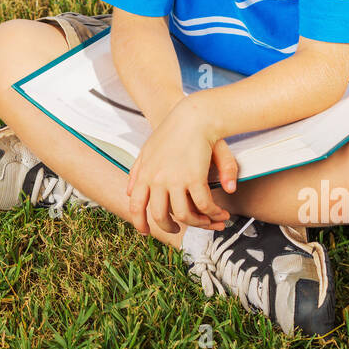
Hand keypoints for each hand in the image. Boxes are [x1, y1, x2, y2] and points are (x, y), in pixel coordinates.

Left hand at [125, 95, 237, 235]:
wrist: (192, 116)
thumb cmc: (171, 131)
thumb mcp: (147, 149)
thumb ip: (137, 171)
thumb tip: (129, 191)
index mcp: (144, 174)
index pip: (136, 206)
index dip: (140, 223)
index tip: (146, 232)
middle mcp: (157, 180)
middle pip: (160, 216)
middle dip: (170, 228)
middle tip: (179, 229)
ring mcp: (175, 180)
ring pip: (184, 215)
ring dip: (199, 223)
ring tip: (208, 221)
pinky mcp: (194, 178)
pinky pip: (203, 205)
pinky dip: (212, 213)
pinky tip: (219, 213)